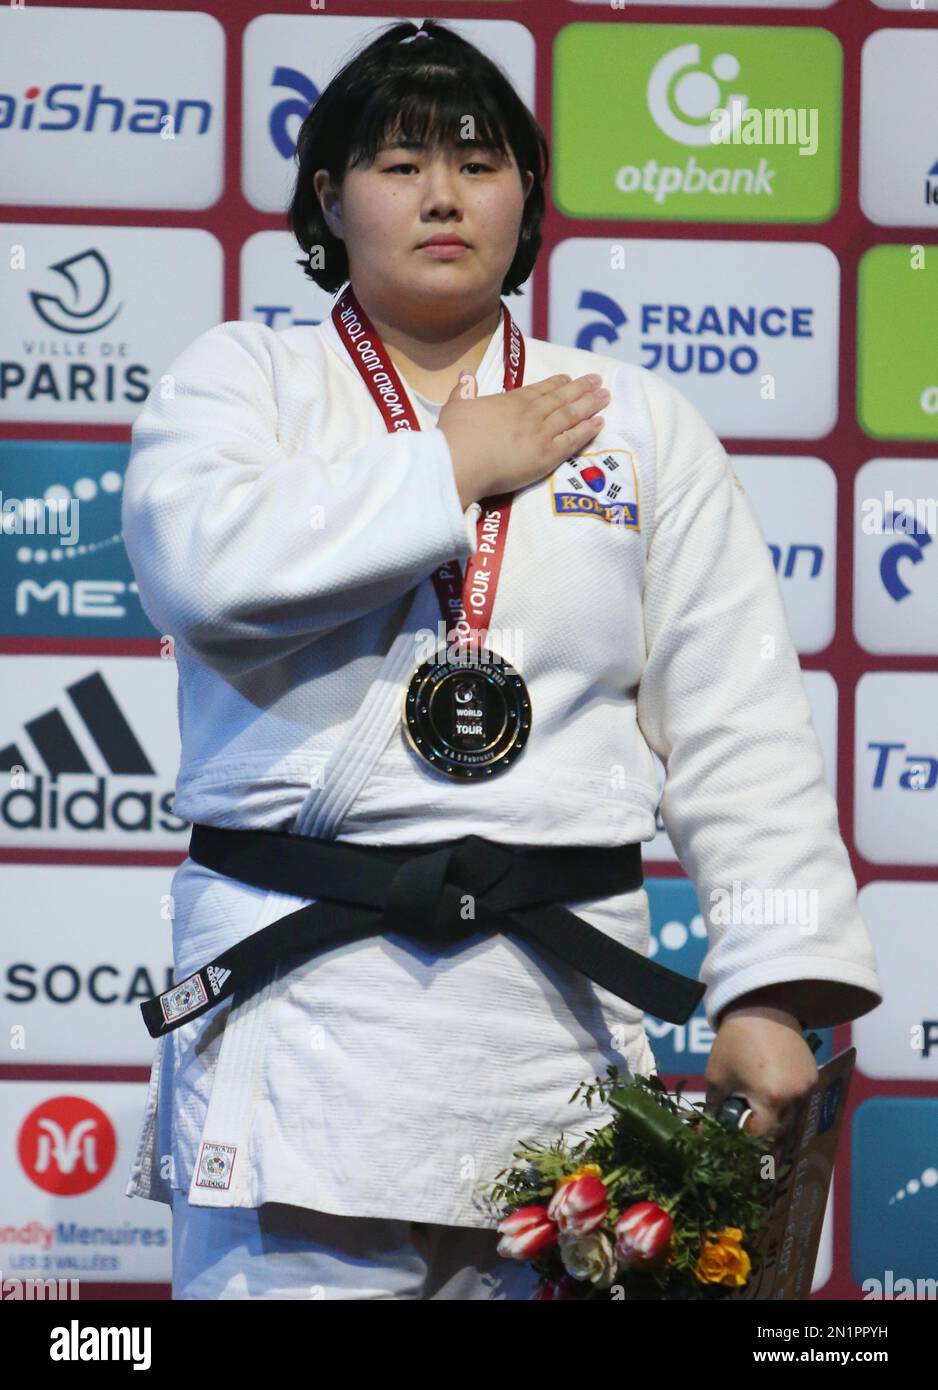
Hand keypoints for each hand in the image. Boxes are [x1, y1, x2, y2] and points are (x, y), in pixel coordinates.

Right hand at [439, 370, 609, 508]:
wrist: (460, 462)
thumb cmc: (454, 437)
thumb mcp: (455, 406)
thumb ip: (464, 390)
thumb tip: (466, 375)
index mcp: (509, 401)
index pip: (539, 390)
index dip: (556, 383)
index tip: (569, 378)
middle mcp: (530, 414)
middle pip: (561, 399)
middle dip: (581, 389)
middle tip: (597, 381)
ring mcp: (541, 434)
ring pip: (571, 415)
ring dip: (590, 404)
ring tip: (605, 396)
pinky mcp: (546, 456)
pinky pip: (573, 440)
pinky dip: (588, 430)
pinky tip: (600, 422)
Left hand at [705, 1003, 818, 1141]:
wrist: (760, 1009)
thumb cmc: (734, 1043)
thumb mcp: (717, 1077)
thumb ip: (715, 1109)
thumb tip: (709, 1132)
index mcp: (771, 1099)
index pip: (762, 1133)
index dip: (748, 1130)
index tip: (739, 1120)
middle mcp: (795, 1096)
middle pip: (781, 1127)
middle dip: (764, 1123)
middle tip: (749, 1109)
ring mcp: (807, 1086)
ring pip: (793, 1114)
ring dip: (778, 1112)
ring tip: (761, 1094)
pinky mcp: (813, 1075)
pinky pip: (802, 1098)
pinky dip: (789, 1097)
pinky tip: (774, 1083)